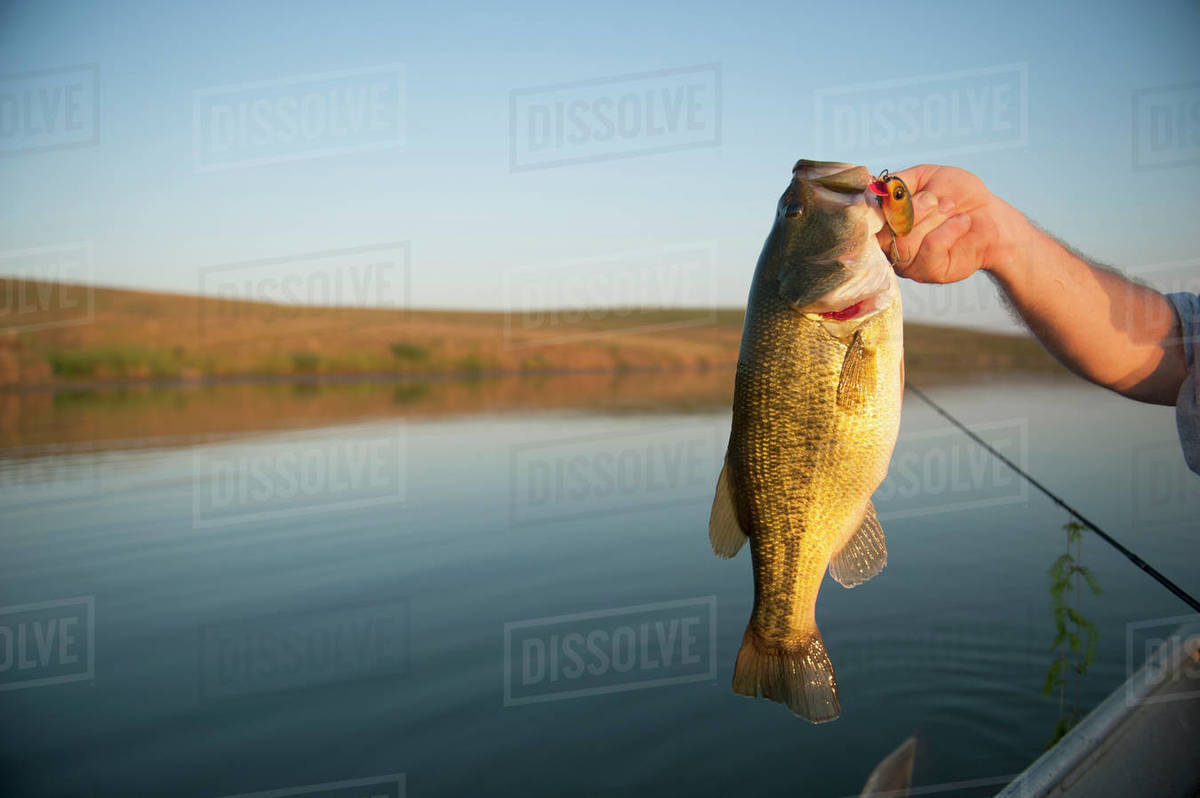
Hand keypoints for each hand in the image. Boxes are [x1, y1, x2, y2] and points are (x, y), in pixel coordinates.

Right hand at [874, 164, 1027, 283]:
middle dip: (915, 209)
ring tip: (952, 210)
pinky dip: (949, 230)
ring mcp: (906, 261)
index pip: (866, 219)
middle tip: (940, 201)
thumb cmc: (960, 196)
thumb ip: (899, 182)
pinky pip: (930, 248)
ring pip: (906, 240)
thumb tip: (874, 188)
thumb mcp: (928, 177)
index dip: (876, 208)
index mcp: (886, 221)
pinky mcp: (927, 272)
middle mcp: (890, 244)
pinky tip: (962, 222)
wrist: (993, 218)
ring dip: (935, 218)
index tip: (896, 196)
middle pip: (884, 230)